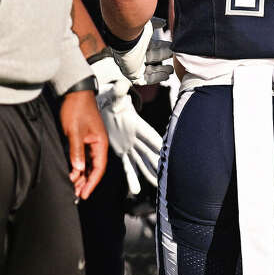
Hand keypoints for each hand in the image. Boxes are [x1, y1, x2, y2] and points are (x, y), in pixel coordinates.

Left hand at [61, 88, 107, 199]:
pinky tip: (71, 173)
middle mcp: (97, 144)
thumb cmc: (77, 109)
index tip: (84, 194)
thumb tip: (78, 170)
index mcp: (100, 143)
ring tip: (72, 187)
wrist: (74, 93)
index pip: (99, 168)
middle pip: (94, 168)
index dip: (91, 182)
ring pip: (87, 164)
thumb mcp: (75, 131)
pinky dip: (77, 166)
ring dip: (81, 175)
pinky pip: (82, 157)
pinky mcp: (83, 138)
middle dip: (85, 182)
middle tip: (75, 194)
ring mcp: (90, 141)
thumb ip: (76, 151)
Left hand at [91, 57, 162, 195]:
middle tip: (166, 174)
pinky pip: (127, 166)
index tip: (165, 154)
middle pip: (149, 153)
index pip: (150, 137)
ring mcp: (130, 146)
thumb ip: (119, 92)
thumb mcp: (115, 97)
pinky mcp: (122, 151)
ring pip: (141, 162)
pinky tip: (135, 190)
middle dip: (157, 163)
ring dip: (148, 173)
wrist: (106, 107)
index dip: (157, 145)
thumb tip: (122, 84)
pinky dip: (132, 177)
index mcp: (137, 126)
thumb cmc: (113, 101)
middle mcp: (136, 138)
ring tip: (156, 184)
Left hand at [110, 19, 173, 84]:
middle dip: (164, 58)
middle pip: (153, 57)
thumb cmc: (135, 31)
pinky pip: (144, 79)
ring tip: (171, 70)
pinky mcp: (132, 74)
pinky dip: (156, 78)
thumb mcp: (148, 25)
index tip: (173, 49)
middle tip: (175, 58)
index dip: (163, 48)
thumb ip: (156, 23)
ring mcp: (133, 65)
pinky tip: (165, 76)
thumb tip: (164, 23)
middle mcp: (135, 54)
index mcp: (138, 43)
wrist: (125, 40)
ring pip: (149, 70)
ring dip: (161, 70)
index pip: (153, 46)